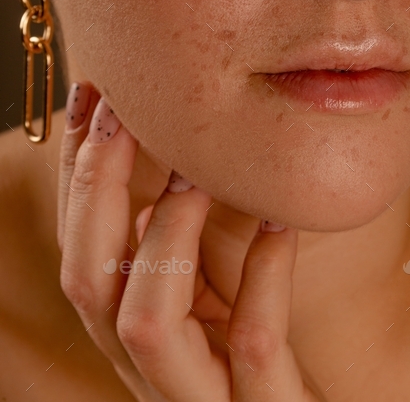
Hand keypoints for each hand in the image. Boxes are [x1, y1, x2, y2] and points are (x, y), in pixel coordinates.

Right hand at [58, 83, 322, 400]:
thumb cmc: (254, 361)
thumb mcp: (206, 300)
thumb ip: (174, 252)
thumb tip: (149, 184)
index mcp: (132, 331)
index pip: (79, 245)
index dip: (75, 171)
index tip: (91, 95)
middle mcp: (148, 365)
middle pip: (88, 280)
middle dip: (95, 187)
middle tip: (121, 113)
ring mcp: (200, 395)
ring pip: (146, 321)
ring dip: (164, 233)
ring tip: (193, 169)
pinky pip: (253, 342)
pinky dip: (263, 275)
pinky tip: (277, 224)